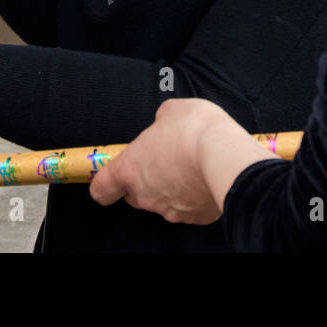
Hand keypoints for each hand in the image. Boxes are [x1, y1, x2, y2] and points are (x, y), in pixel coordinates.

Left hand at [89, 98, 272, 224]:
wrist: (226, 156)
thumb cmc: (194, 130)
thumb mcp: (171, 110)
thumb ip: (160, 123)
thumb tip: (165, 126)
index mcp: (129, 169)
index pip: (101, 190)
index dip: (105, 183)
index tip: (113, 175)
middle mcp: (144, 195)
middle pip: (133, 194)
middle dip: (144, 180)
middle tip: (163, 160)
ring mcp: (170, 210)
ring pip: (162, 201)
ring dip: (171, 187)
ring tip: (191, 165)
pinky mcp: (195, 217)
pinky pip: (189, 207)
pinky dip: (194, 196)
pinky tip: (205, 177)